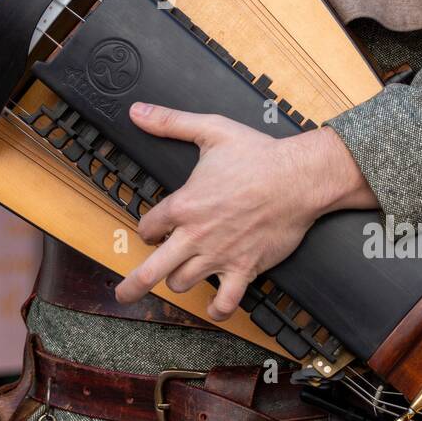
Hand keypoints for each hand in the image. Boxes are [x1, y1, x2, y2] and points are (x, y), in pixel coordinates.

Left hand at [115, 104, 376, 321]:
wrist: (299, 178)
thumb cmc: (258, 155)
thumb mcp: (211, 129)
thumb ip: (171, 122)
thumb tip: (138, 112)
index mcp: (184, 204)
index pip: (149, 226)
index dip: (147, 229)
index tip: (152, 231)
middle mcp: (196, 235)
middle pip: (153, 270)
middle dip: (133, 285)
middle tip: (122, 294)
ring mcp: (220, 255)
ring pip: (183, 283)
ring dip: (176, 283)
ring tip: (178, 280)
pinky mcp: (245, 268)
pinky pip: (226, 301)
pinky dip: (218, 308)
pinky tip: (214, 308)